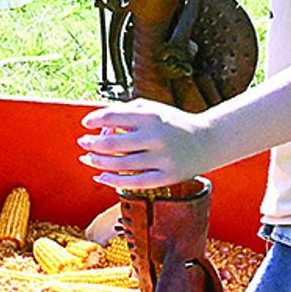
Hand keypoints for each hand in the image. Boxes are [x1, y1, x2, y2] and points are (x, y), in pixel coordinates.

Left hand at [76, 100, 210, 189]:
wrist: (207, 141)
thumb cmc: (173, 123)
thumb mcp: (153, 109)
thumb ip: (126, 112)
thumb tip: (99, 124)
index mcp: (152, 116)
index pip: (113, 116)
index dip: (94, 120)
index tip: (86, 123)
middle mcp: (156, 137)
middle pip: (112, 144)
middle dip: (92, 144)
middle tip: (82, 142)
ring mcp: (162, 159)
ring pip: (120, 165)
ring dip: (98, 162)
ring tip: (87, 158)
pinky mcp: (167, 177)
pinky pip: (134, 182)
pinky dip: (113, 181)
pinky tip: (101, 177)